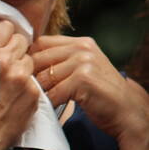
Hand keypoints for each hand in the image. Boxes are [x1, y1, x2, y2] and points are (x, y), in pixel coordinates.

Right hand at [0, 17, 38, 149]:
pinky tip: (12, 94)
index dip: (1, 33)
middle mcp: (6, 62)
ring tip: (7, 80)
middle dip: (12, 47)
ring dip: (20, 65)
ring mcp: (23, 77)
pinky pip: (34, 78)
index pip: (5, 25)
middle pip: (21, 39)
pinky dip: (25, 83)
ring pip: (29, 58)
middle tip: (2, 61)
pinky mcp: (34, 92)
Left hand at [32, 35, 148, 143]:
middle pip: (38, 59)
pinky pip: (53, 93)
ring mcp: (83, 62)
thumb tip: (26, 61)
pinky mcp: (83, 79)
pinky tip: (53, 106)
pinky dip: (50, 103)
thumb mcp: (82, 66)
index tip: (28, 74)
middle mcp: (82, 48)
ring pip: (43, 78)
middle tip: (33, 91)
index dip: (30, 59)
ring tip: (44, 99)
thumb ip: (61, 59)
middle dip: (32, 78)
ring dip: (40, 92)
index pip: (41, 43)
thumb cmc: (97, 90)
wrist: (124, 107)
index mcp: (80, 42)